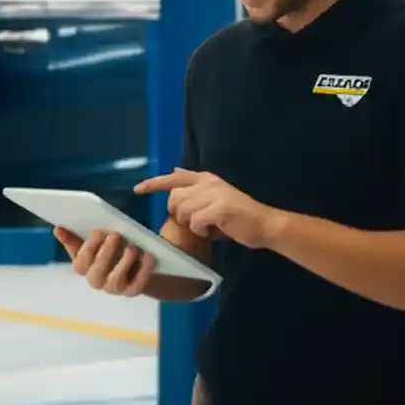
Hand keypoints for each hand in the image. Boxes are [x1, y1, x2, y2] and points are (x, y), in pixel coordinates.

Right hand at [55, 227, 156, 296]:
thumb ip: (76, 238)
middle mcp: (97, 281)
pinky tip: (149, 256)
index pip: (80, 263)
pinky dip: (144, 270)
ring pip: (115, 281)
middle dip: (106, 253)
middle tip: (116, 235)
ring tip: (132, 247)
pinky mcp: (133, 291)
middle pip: (96, 274)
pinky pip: (137, 284)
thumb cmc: (111, 249)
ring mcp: (115, 289)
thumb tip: (58, 229)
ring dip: (124, 262)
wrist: (136, 264)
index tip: (99, 231)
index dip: (89, 248)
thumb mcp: (95, 243)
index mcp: (84, 268)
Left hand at [134, 168, 283, 248]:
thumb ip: (194, 189)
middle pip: (174, 198)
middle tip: (193, 222)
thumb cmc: (238, 216)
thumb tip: (174, 172)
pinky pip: (195, 222)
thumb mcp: (215, 198)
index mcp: (207, 179)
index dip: (154, 183)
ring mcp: (214, 194)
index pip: (174, 178)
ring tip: (208, 226)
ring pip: (183, 211)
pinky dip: (201, 231)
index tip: (138, 190)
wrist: (266, 224)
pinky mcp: (219, 208)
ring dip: (191, 224)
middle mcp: (209, 183)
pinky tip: (214, 231)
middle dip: (178, 214)